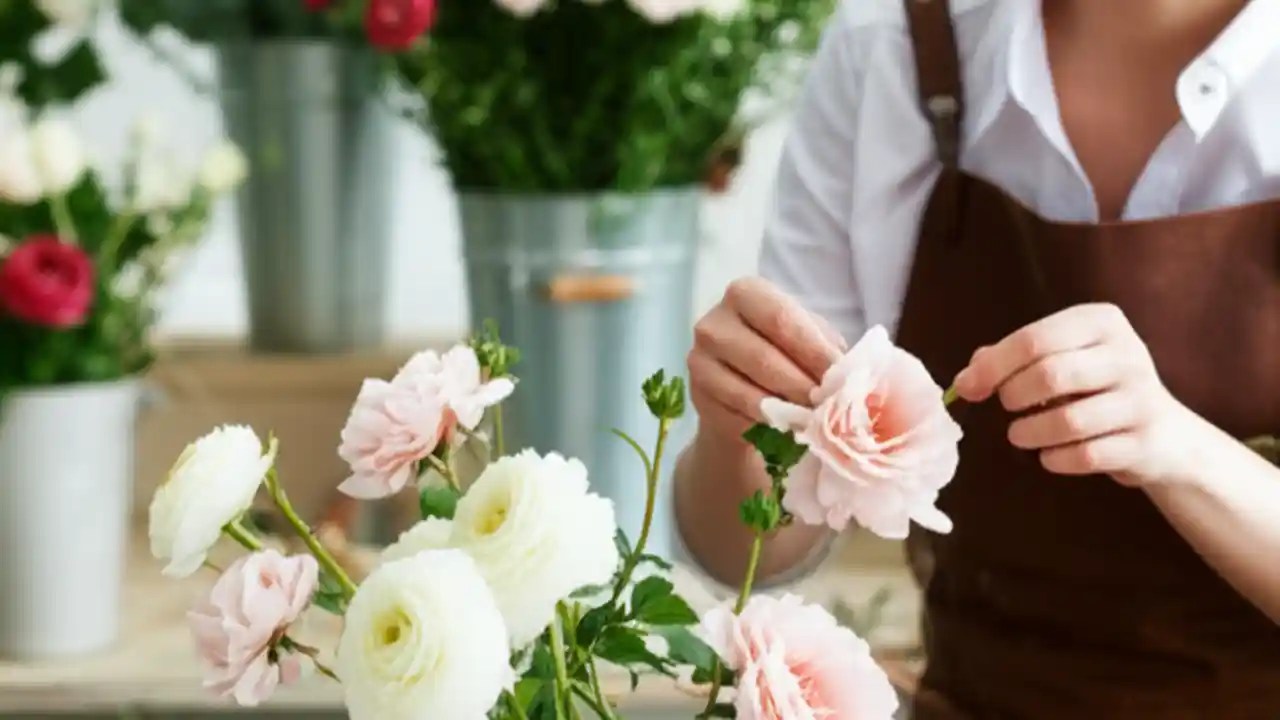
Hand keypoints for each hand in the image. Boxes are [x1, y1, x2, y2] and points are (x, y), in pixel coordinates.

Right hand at [688, 277, 844, 440]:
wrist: (740, 385)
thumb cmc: (782, 352)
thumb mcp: (807, 338)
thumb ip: (824, 347)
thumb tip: (849, 373)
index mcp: (746, 293)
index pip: (781, 319)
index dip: (813, 350)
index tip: (840, 376)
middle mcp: (714, 322)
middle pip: (763, 357)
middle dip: (802, 385)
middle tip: (828, 405)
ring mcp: (699, 360)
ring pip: (748, 391)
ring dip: (786, 410)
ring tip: (813, 420)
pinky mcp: (697, 395)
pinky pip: (736, 415)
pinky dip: (766, 425)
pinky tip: (786, 428)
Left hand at [952, 303, 1201, 486]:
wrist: (1163, 433)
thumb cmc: (1095, 388)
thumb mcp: (1060, 358)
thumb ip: (1011, 359)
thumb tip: (966, 379)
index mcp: (1101, 322)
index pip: (1034, 340)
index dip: (993, 367)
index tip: (967, 388)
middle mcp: (1127, 354)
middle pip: (1049, 375)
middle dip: (1013, 396)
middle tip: (1007, 407)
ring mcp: (1141, 399)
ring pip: (1069, 420)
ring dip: (1030, 432)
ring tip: (1020, 434)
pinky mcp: (1144, 442)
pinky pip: (1086, 455)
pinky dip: (1055, 459)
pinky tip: (1049, 455)